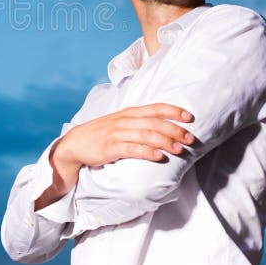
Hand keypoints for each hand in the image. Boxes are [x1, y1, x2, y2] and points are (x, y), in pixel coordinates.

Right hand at [34, 103, 194, 210]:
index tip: (190, 117)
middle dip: (174, 129)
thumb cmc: (101, 134)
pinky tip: (159, 156)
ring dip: (164, 141)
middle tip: (190, 138)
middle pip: (154, 122)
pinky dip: (147, 152)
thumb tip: (164, 126)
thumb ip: (139, 122)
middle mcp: (124, 120)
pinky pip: (131, 148)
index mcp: (128, 113)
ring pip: (145, 134)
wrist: (75, 144)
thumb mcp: (120, 123)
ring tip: (179, 149)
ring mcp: (116, 134)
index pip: (154, 108)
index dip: (173, 111)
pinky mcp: (110, 148)